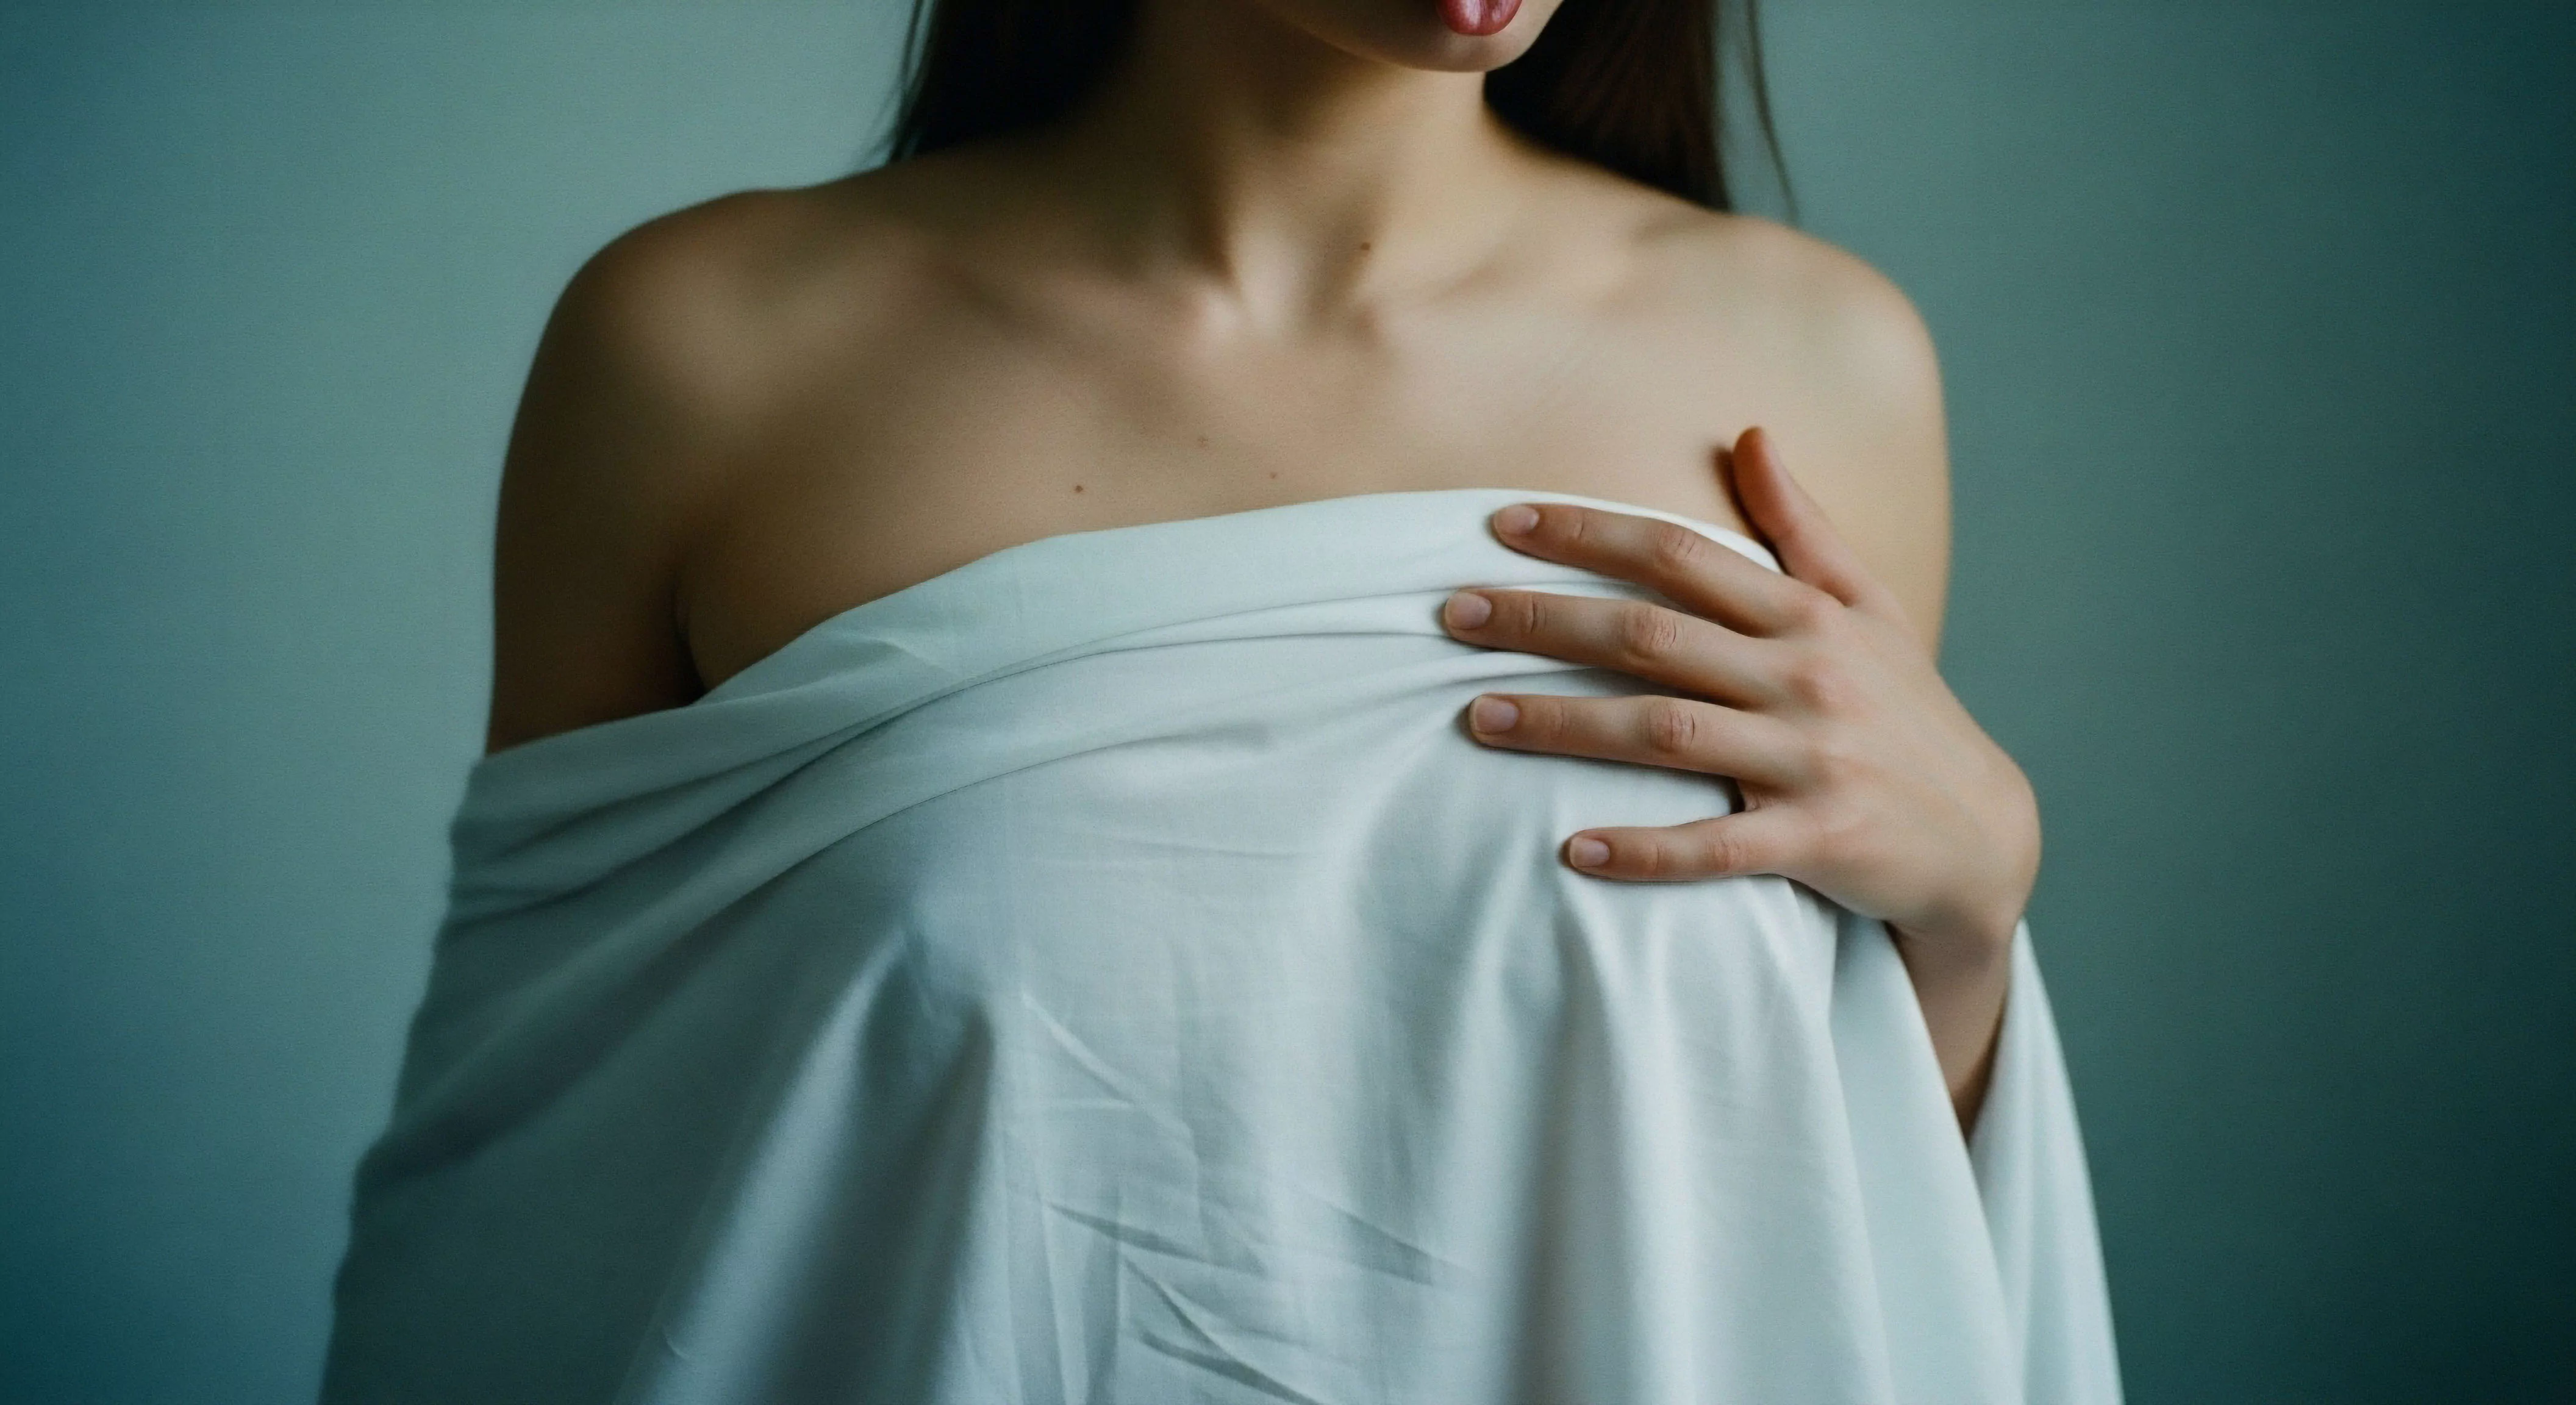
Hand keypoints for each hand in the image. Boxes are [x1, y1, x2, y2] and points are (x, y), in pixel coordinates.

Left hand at [1438, 427, 2038, 971]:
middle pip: (1650, 636)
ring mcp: (1812, 761)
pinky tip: (1572, 849)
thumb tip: (1750, 434)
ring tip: (1476, 717)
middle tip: (1452, 615)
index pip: (1680, 555)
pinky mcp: (1818, 842)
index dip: (1588, 534)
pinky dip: (1645, 849)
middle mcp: (1806, 677)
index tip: (1502, 524)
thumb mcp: (1869, 609)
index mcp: (1807, 615)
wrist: (1985, 838)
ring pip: (1665, 733)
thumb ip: (1802, 527)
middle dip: (1544, 620)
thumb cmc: (1906, 713)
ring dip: (1563, 724)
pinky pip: (1716, 848)